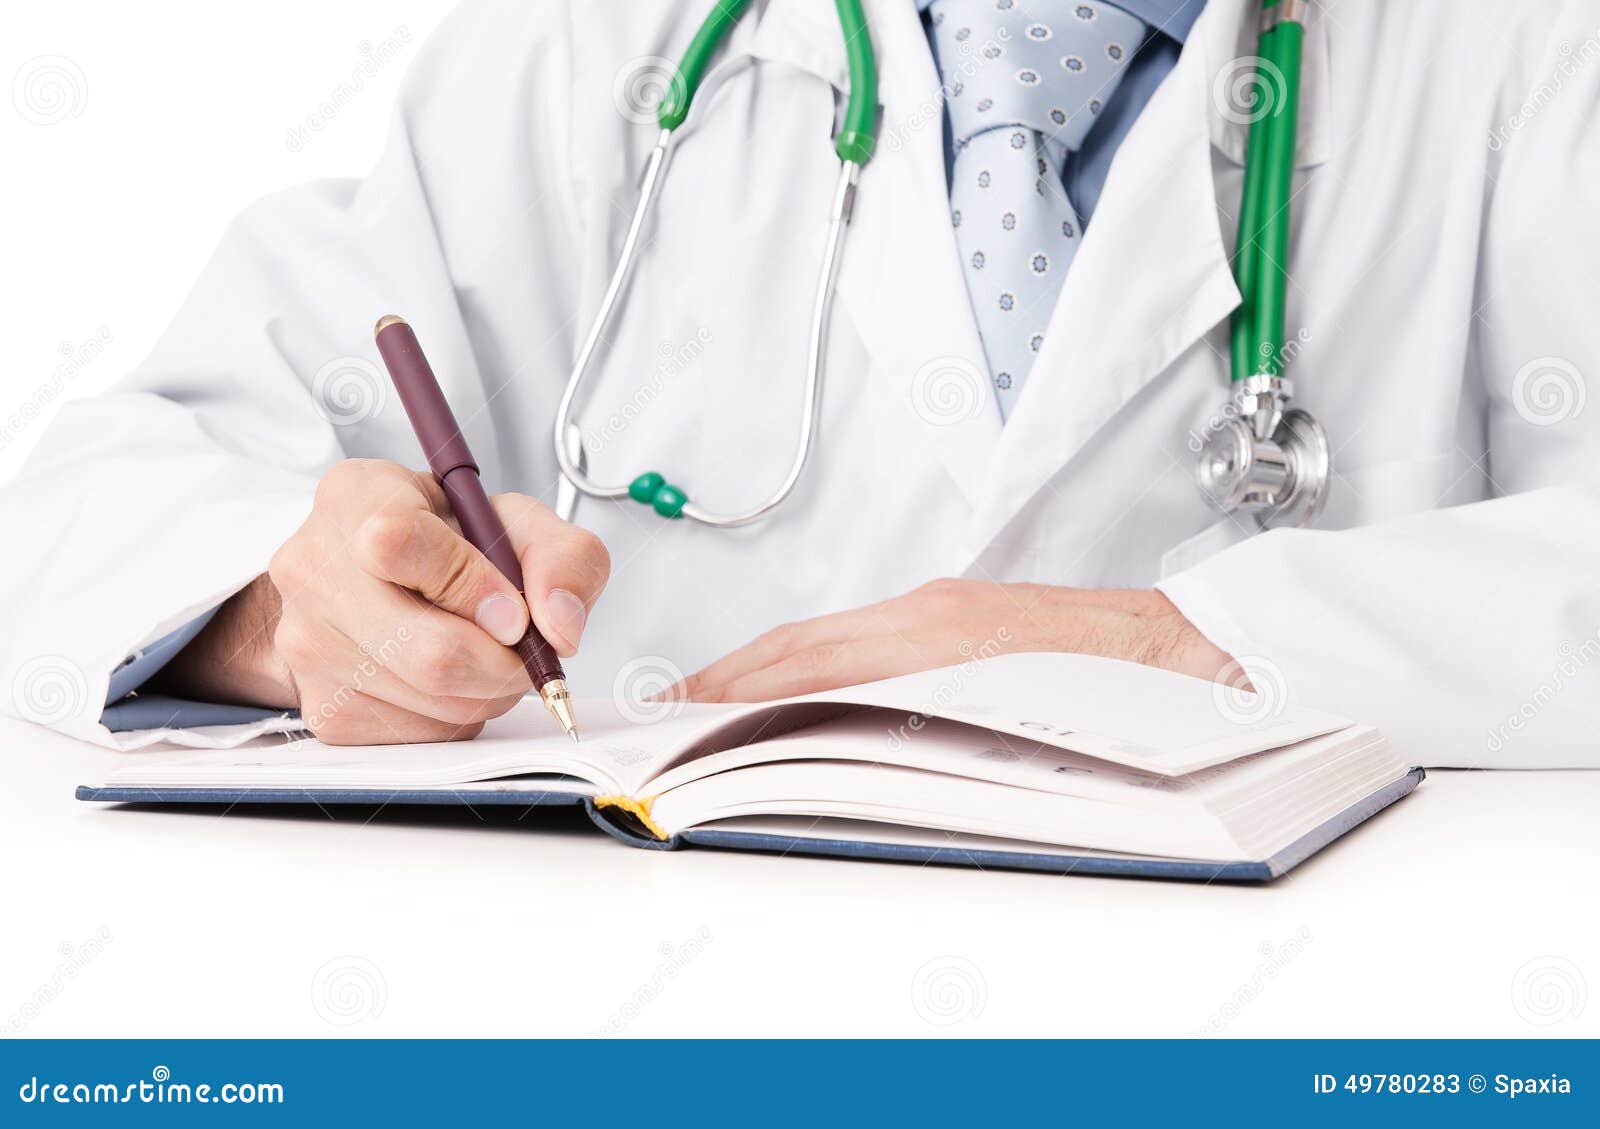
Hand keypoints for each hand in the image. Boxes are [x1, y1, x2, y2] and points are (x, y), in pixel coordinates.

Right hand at [151, 459, 609, 743]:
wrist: (376, 582)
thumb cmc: (448, 543)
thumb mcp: (518, 522)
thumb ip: (563, 558)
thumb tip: (561, 629)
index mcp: (354, 497)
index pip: (397, 543)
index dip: (471, 587)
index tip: (513, 611)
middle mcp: (314, 568)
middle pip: (428, 651)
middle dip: (504, 661)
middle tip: (522, 647)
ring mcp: (307, 644)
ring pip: (434, 699)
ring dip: (488, 689)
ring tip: (485, 652)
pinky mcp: (323, 708)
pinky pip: (420, 734)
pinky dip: (458, 714)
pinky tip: (450, 679)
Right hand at [676, 579, 1236, 702]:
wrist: (1207, 648)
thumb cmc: (1140, 694)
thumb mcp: (1032, 727)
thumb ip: (931, 735)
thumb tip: (851, 753)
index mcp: (943, 637)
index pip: (809, 666)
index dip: (737, 693)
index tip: (685, 719)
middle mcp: (935, 611)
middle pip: (801, 642)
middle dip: (726, 676)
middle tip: (670, 713)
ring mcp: (945, 606)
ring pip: (827, 634)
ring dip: (762, 667)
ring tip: (713, 703)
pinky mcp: (960, 612)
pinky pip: (861, 633)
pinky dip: (808, 659)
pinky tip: (795, 686)